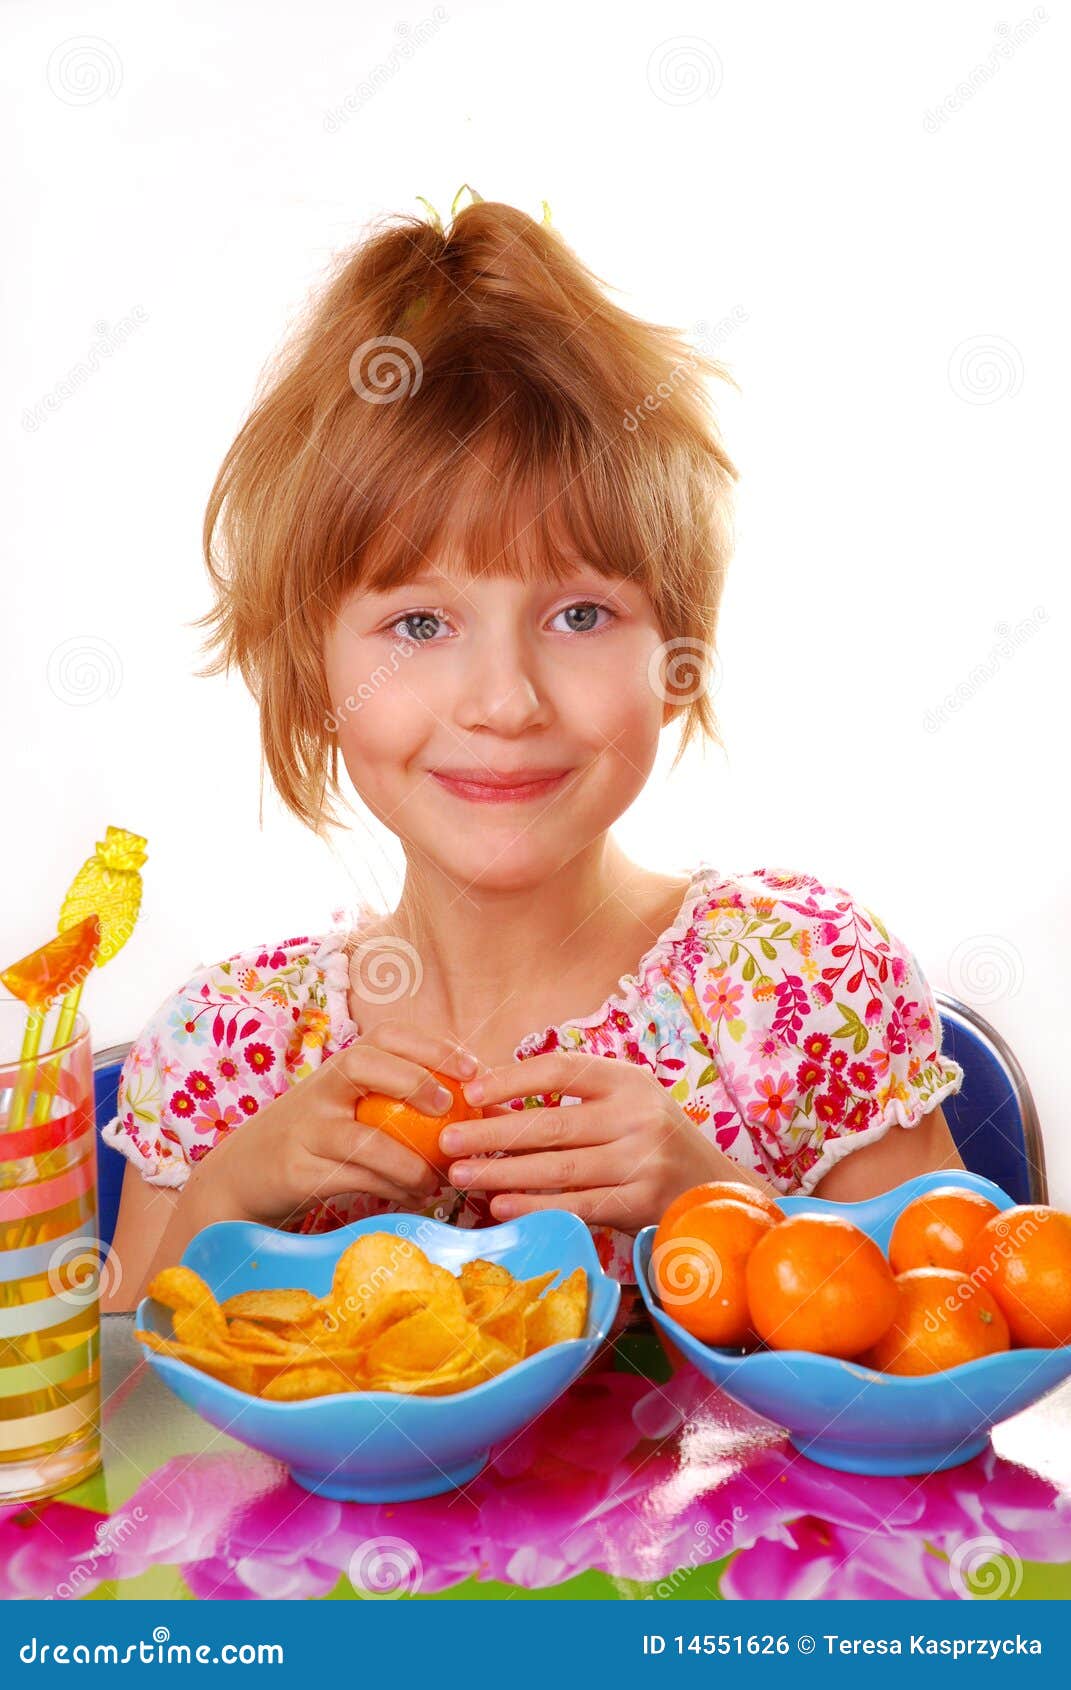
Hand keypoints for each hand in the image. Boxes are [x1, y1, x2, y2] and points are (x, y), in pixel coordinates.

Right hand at [199, 1020, 479, 1227]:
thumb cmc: (320, 1140)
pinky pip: (351, 1179)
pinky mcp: (297, 1171)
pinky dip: (390, 1189)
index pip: (386, 1036)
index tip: (473, 1068)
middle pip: (362, 1062)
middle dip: (412, 1078)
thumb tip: (492, 1110)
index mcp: (341, 1067)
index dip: (432, 1046)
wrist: (244, 1176)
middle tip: (448, 1107)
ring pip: (360, 1136)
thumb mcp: (354, 1111)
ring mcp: (305, 1129)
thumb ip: (408, 1104)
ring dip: (409, 1160)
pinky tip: (416, 1198)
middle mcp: (320, 1088)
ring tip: (441, 1178)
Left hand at [440, 1049, 755, 1233]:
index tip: (470, 1093)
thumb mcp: (623, 1105)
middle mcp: (637, 1115)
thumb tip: (487, 1101)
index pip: (560, 1070)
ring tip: (461, 1176)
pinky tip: (501, 1207)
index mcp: (627, 1080)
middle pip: (551, 1124)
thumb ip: (569, 1102)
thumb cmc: (652, 1142)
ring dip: (503, 1173)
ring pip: (558, 1168)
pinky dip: (535, 1206)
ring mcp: (642, 1160)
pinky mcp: (641, 1202)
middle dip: (491, 1134)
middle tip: (447, 1142)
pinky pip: (577, 1205)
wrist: (715, 1190)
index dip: (511, 1079)